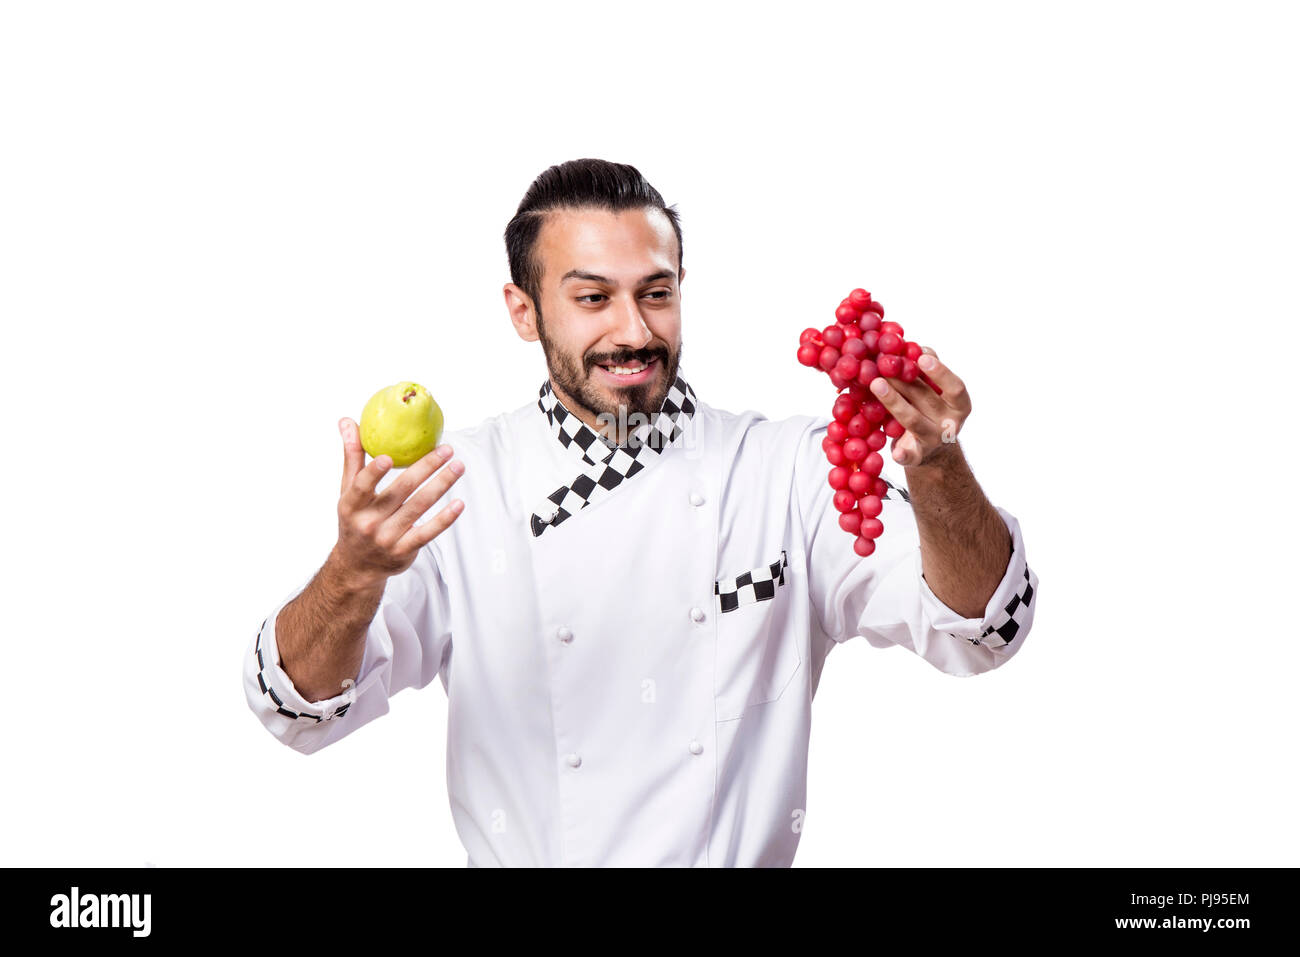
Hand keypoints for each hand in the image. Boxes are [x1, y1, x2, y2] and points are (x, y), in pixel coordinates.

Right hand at [333, 417, 465, 584]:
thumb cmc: (354, 520)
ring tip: (458, 467)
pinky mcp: (405, 551)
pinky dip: (445, 519)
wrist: (357, 566)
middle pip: (401, 491)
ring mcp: (387, 538)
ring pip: (419, 508)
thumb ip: (352, 457)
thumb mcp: (347, 491)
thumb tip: (347, 421)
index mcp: (352, 505)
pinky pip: (428, 533)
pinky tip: (459, 503)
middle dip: (426, 468)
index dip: (374, 472)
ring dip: (441, 485)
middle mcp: (369, 522)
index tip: (388, 456)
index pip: (361, 486)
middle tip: (446, 450)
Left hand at [868, 347, 971, 467]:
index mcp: (959, 405)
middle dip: (904, 380)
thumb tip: (913, 346)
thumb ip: (928, 368)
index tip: (921, 358)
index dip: (940, 372)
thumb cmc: (930, 408)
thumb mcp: (936, 389)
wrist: (932, 449)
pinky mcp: (917, 457)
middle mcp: (950, 423)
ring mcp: (933, 441)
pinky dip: (903, 454)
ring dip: (895, 402)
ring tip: (876, 384)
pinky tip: (896, 453)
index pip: (955, 387)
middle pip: (927, 399)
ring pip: (913, 420)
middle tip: (882, 363)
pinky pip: (909, 456)